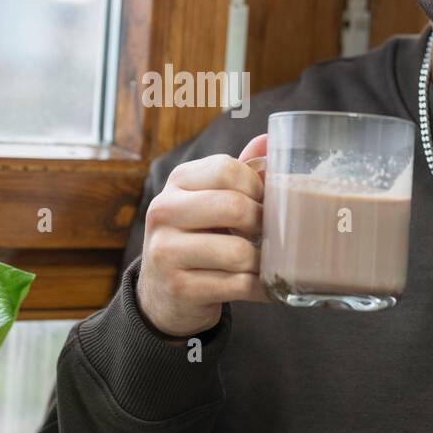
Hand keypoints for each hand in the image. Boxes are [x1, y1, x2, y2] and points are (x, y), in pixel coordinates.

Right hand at [136, 134, 269, 337]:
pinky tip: (266, 286)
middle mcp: (164, 212)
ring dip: (264, 261)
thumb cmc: (197, 237)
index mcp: (177, 182)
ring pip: (238, 253)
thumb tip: (270, 139)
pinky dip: (261, 287)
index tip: (264, 204)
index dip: (258, 187)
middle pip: (234, 207)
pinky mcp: (179, 288)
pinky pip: (238, 286)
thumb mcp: (210, 199)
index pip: (227, 169)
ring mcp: (166, 252)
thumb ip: (239, 172)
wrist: (162, 292)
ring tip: (267, 262)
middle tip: (269, 235)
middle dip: (263, 225)